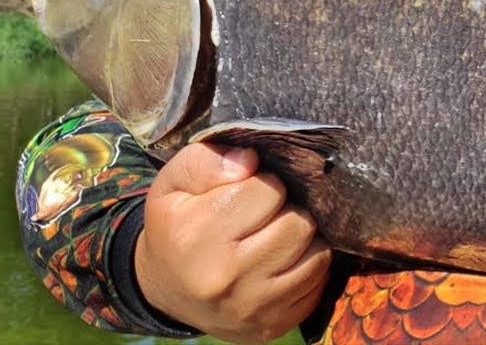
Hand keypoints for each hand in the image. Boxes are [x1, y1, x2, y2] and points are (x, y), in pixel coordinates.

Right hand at [134, 144, 332, 343]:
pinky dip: (307, 266)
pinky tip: (280, 262)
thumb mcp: (173, 184)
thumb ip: (207, 161)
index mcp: (196, 237)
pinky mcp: (274, 326)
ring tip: (273, 237)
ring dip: (301, 240)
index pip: (268, 190)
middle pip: (298, 224)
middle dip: (286, 211)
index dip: (263, 185)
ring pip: (317, 254)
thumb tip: (250, 159)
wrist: (166, 289)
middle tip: (263, 217)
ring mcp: (253, 308)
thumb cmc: (177, 226)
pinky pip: (319, 282)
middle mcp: (225, 279)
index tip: (246, 195)